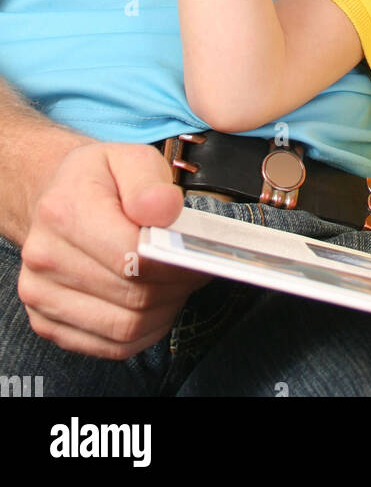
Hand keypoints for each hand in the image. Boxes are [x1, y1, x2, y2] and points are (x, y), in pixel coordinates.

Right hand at [18, 141, 209, 359]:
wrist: (56, 199)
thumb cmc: (99, 180)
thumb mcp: (128, 158)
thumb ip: (150, 182)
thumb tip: (165, 210)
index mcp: (63, 211)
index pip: (130, 256)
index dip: (173, 261)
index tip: (196, 253)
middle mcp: (44, 258)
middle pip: (131, 296)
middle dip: (174, 286)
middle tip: (195, 269)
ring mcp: (41, 296)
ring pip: (124, 328)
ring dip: (162, 311)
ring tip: (176, 284)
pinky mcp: (47, 323)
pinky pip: (111, 346)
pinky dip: (144, 331)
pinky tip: (154, 304)